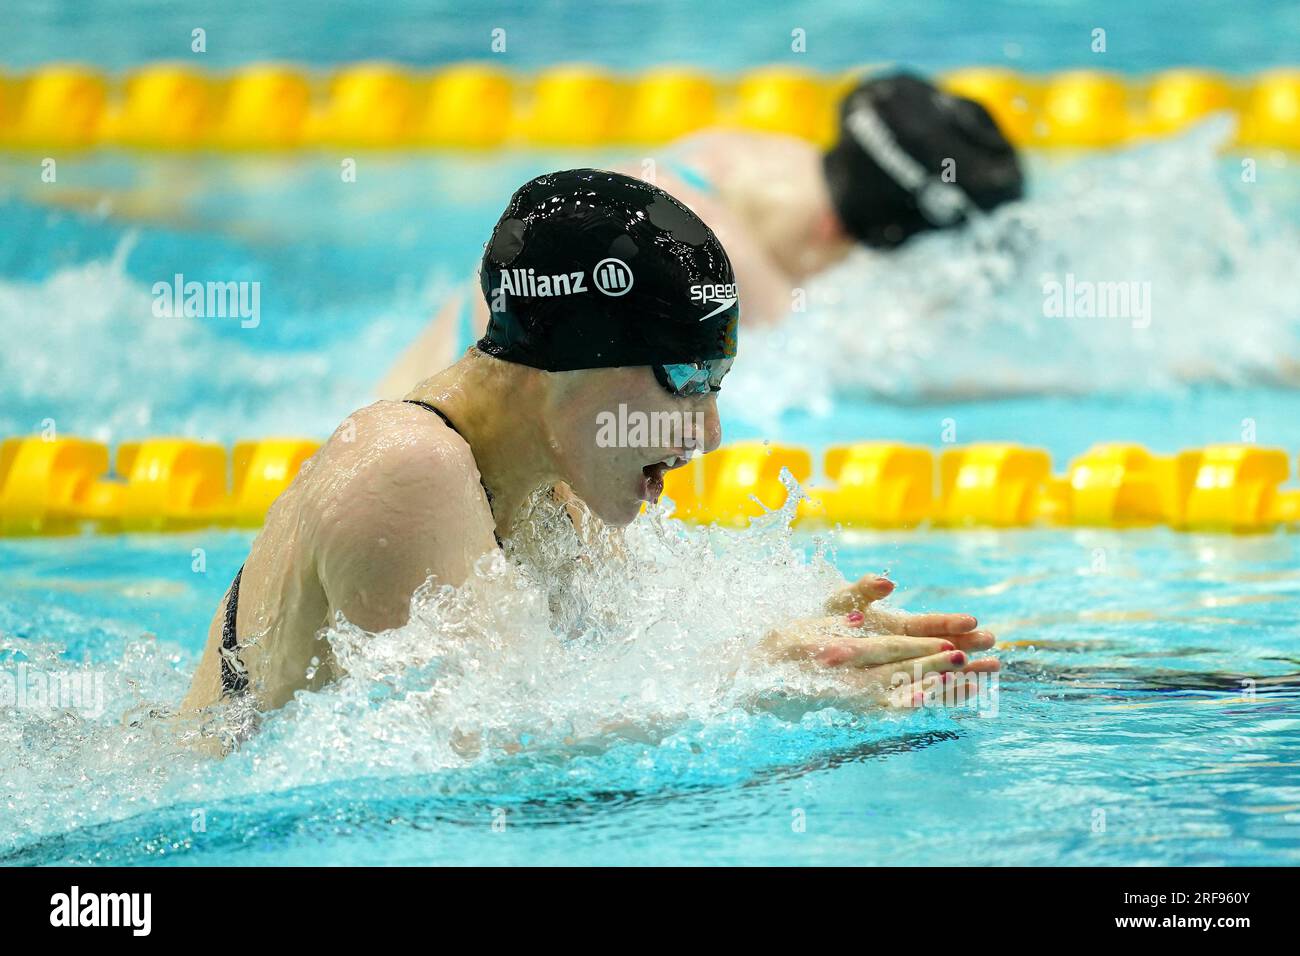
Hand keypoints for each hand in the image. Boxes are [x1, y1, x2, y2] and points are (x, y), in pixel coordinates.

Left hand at [764, 574, 998, 706]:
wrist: (793, 654)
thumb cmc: (820, 624)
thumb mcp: (839, 602)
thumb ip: (862, 591)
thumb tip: (889, 582)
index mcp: (894, 625)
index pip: (928, 624)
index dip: (950, 622)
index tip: (974, 620)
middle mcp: (900, 649)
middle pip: (940, 649)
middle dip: (967, 648)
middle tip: (996, 649)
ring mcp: (896, 671)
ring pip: (935, 674)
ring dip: (962, 675)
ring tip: (993, 672)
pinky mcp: (885, 694)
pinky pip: (912, 697)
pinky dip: (933, 696)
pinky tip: (951, 696)